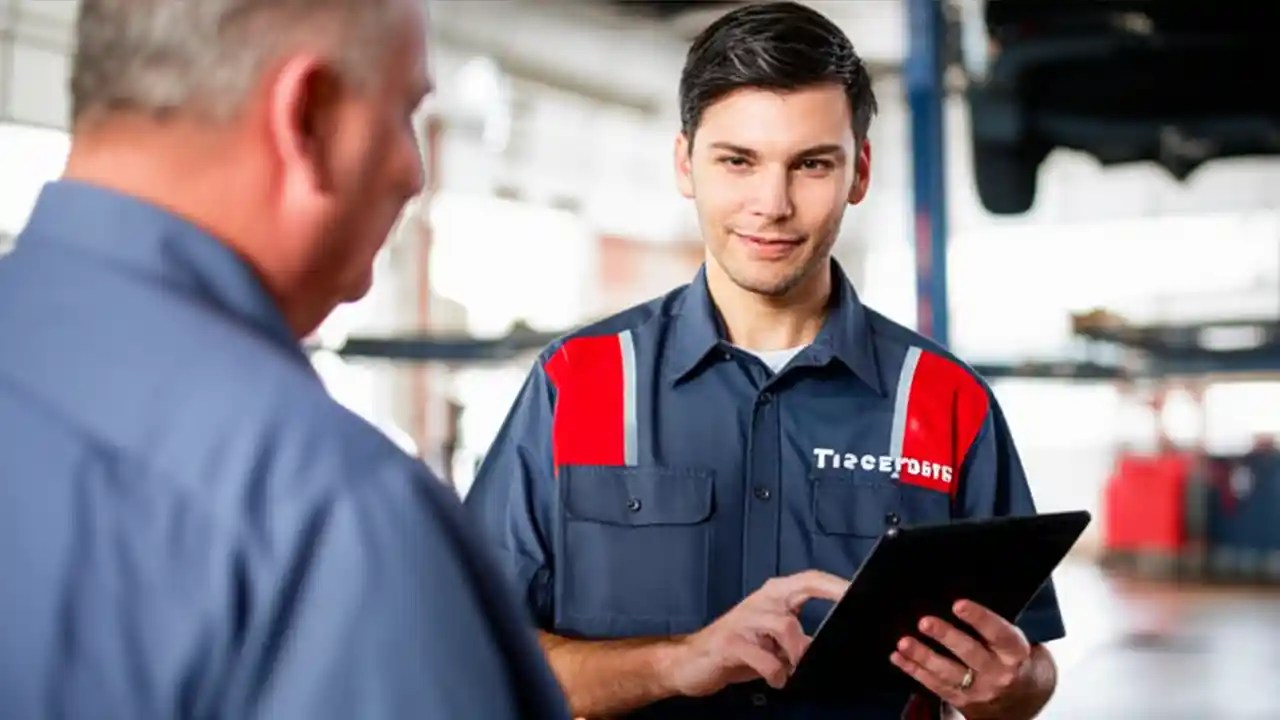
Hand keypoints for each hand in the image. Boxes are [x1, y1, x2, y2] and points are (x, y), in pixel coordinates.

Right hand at [667, 570, 847, 696]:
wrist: (690, 660)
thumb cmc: (738, 649)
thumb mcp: (773, 643)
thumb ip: (801, 640)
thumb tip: (837, 644)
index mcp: (773, 596)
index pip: (809, 579)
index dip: (835, 583)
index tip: (859, 590)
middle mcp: (761, 601)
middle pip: (801, 587)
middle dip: (829, 595)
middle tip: (848, 617)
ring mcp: (745, 619)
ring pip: (785, 624)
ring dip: (798, 651)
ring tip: (796, 668)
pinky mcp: (731, 642)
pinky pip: (764, 658)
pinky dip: (776, 673)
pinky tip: (776, 680)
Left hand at [890, 600, 1033, 717]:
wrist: (1022, 700)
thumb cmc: (1013, 658)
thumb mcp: (1014, 641)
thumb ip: (992, 626)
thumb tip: (958, 600)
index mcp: (1015, 653)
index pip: (999, 634)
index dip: (980, 618)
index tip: (958, 604)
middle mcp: (998, 673)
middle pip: (971, 654)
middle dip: (946, 637)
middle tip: (924, 622)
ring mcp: (979, 690)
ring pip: (948, 673)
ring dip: (923, 656)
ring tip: (904, 642)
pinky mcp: (962, 701)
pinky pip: (935, 685)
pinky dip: (914, 670)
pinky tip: (898, 657)